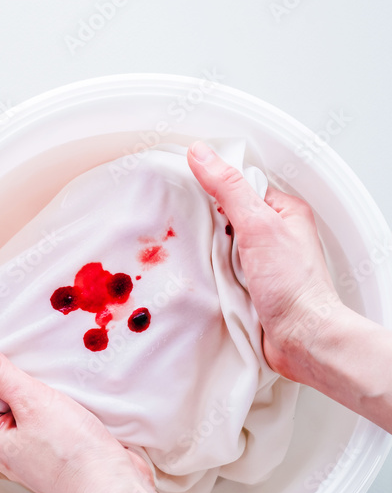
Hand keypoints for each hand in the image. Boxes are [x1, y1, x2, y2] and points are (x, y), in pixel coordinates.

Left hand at [0, 337, 152, 492]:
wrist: (114, 488)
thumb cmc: (73, 455)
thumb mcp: (30, 401)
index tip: (5, 350)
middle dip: (12, 374)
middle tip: (33, 366)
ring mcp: (23, 447)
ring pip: (19, 401)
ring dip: (34, 386)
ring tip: (51, 381)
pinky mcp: (47, 446)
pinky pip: (38, 412)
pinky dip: (48, 399)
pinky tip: (63, 394)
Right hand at [186, 141, 342, 382]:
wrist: (302, 337)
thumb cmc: (295, 287)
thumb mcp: (258, 225)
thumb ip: (229, 188)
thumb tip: (202, 154)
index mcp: (284, 211)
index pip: (239, 186)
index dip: (213, 190)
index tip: (190, 192)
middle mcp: (274, 235)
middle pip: (224, 217)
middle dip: (206, 227)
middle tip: (193, 232)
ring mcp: (260, 262)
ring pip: (219, 247)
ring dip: (206, 256)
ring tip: (199, 259)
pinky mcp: (248, 287)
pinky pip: (218, 273)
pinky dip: (209, 277)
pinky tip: (203, 279)